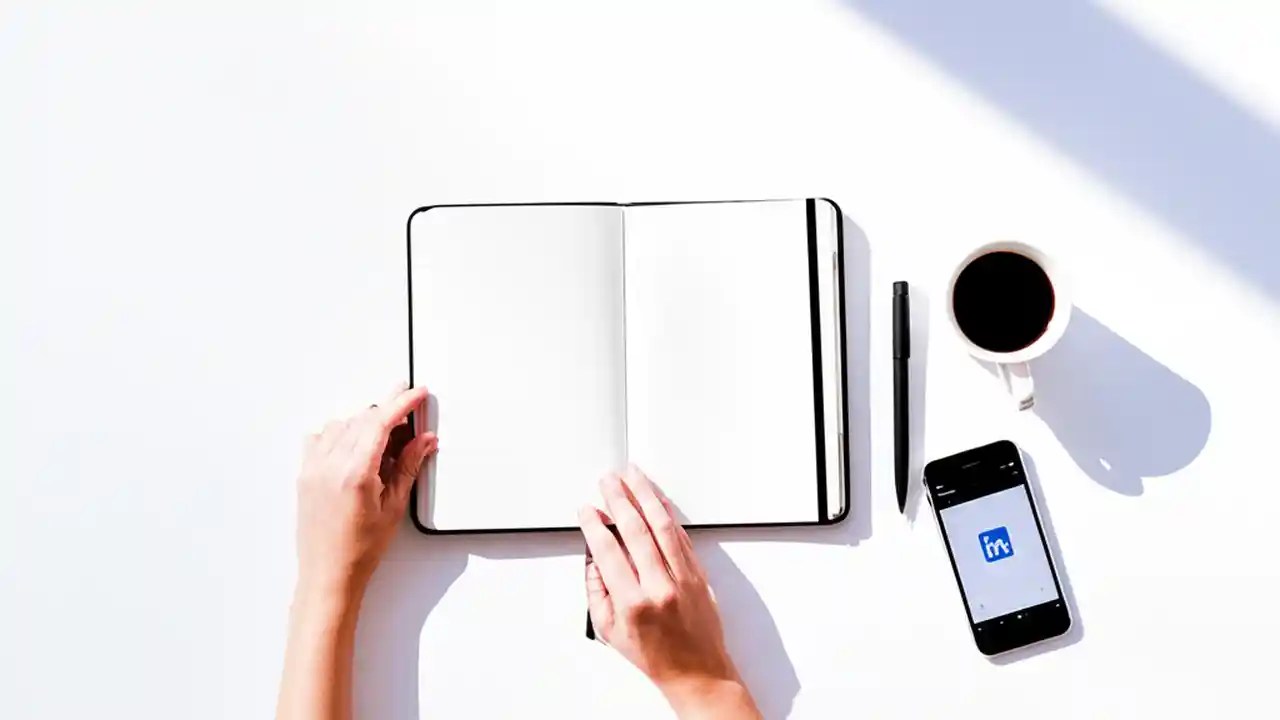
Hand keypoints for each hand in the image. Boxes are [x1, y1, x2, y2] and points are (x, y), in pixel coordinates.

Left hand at [294, 384, 437, 603]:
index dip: (402, 403)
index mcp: (354, 472)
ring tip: (385, 437)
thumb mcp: (393, 506)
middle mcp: (329, 465)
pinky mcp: (304, 474)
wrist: (329, 573)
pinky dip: (338, 433)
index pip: (380, 421)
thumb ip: (409, 466)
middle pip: (361, 418)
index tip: (416, 393)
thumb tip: (423, 441)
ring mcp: (313, 468)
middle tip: (409, 411)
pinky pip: (319, 438)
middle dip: (387, 410)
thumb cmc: (359, 549)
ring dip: (364, 422)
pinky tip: (353, 445)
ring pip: (340, 424)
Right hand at [579, 466, 760, 719]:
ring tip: (633, 476)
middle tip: (608, 481)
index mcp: (633, 603)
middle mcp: (659, 586)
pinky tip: (657, 500)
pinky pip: (681, 536)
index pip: (608, 551)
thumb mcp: (609, 631)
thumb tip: (593, 557)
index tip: (587, 510)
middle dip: (619, 499)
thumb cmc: (654, 655)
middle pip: (635, 530)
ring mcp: (682, 578)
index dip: (595, 526)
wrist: (697, 671)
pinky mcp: (698, 573)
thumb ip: (596, 591)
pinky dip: (667, 514)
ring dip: (645, 495)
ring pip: (662, 525)